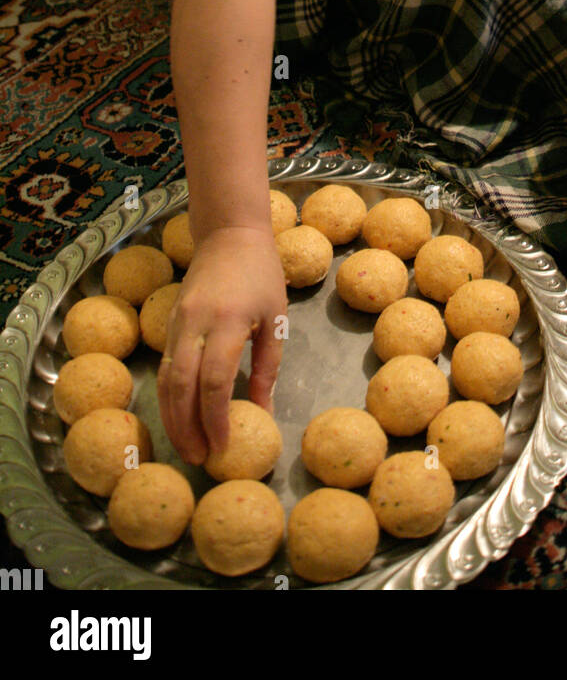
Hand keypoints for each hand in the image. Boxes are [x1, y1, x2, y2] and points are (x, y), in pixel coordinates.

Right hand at [157, 227, 286, 464]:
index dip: (216, 418)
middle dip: (187, 427)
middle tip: (199, 458)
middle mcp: (196, 322)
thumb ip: (268, 367)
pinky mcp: (168, 322)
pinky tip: (177, 418)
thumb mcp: (276, 318)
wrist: (229, 234)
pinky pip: (164, 366)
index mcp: (228, 320)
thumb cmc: (261, 273)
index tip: (223, 445)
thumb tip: (263, 412)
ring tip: (186, 448)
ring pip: (166, 378)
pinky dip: (168, 397)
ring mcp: (177, 322)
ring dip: (172, 418)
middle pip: (182, 386)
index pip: (214, 381)